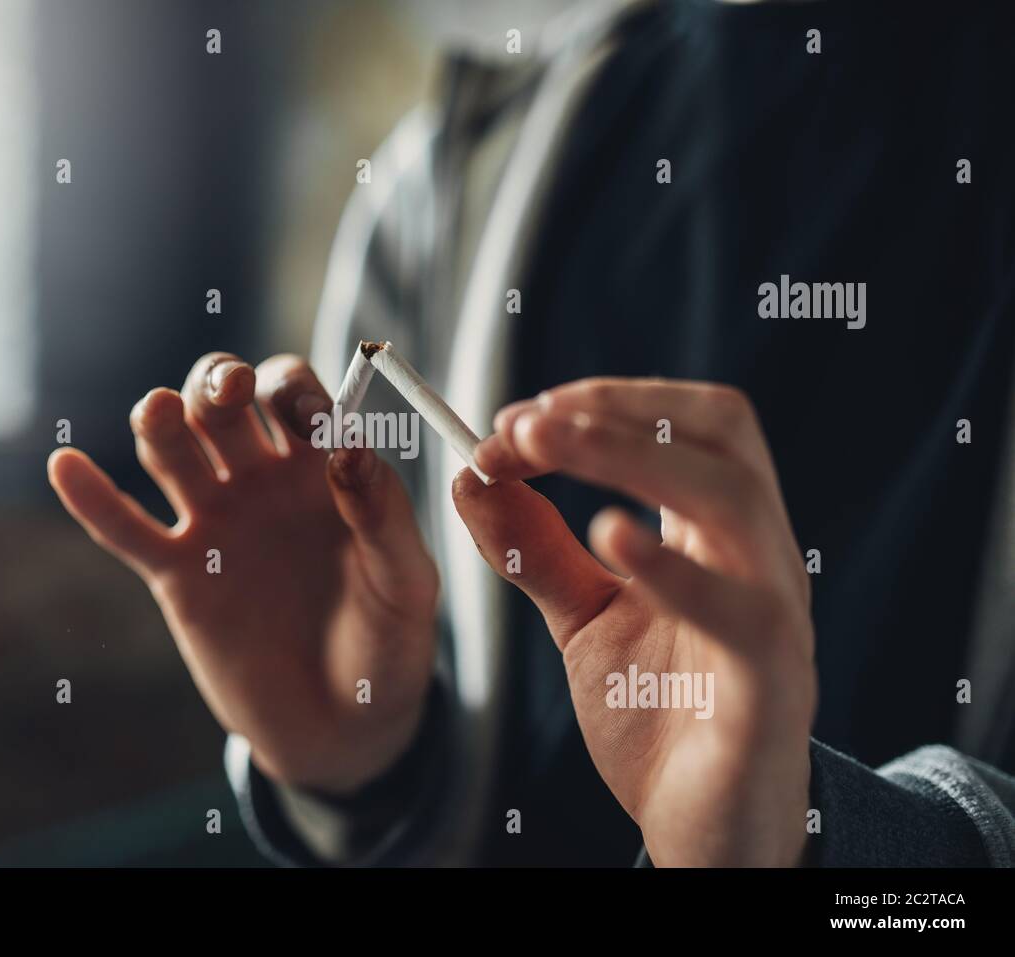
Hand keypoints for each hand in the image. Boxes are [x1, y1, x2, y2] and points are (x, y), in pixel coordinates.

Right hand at [48, 353, 438, 794]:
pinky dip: (91, 498)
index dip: (291, 390)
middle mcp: (262, 482)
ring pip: (171, 449)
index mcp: (322, 469)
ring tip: (160, 413)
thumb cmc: (387, 645)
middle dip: (217, 382)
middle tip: (226, 391)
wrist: (341, 726)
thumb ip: (384, 517)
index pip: (294, 395)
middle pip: (221, 404)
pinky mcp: (177, 576)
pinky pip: (124, 530)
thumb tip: (350, 449)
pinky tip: (65, 465)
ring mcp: (215, 524)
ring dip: (160, 420)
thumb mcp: (406, 584)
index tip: (303, 415)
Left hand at [456, 378, 816, 865]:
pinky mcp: (769, 683)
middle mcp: (757, 554)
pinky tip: (611, 535)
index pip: (682, 423)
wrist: (702, 825)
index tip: (512, 418)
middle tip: (522, 421)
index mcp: (717, 530)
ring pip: (731, 497)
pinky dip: (674, 568)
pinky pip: (739, 612)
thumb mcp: (581, 614)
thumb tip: (472, 473)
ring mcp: (773, 612)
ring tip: (547, 444)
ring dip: (631, 456)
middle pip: (716, 433)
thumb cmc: (657, 714)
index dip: (599, 403)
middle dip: (614, 411)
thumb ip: (533, 547)